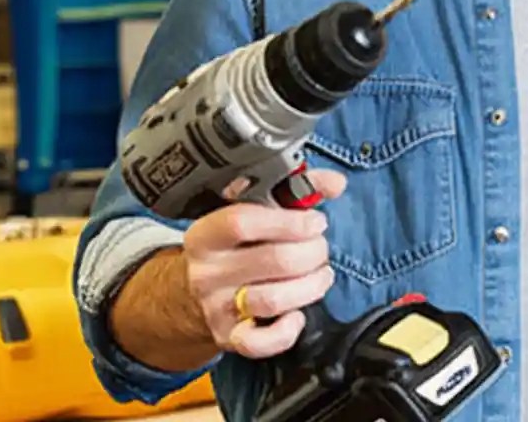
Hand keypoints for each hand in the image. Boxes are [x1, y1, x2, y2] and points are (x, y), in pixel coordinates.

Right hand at [180, 170, 345, 358]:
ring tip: (321, 275)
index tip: (315, 221)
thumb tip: (335, 183)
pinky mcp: (228, 337)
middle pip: (273, 261)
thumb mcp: (255, 213)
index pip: (243, 221)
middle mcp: (207, 271)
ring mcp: (216, 307)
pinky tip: (297, 314)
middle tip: (320, 248)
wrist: (192, 293)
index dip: (290, 221)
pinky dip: (287, 331)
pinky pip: (260, 343)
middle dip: (312, 252)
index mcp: (207, 234)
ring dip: (311, 286)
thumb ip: (296, 192)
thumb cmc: (236, 246)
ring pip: (273, 299)